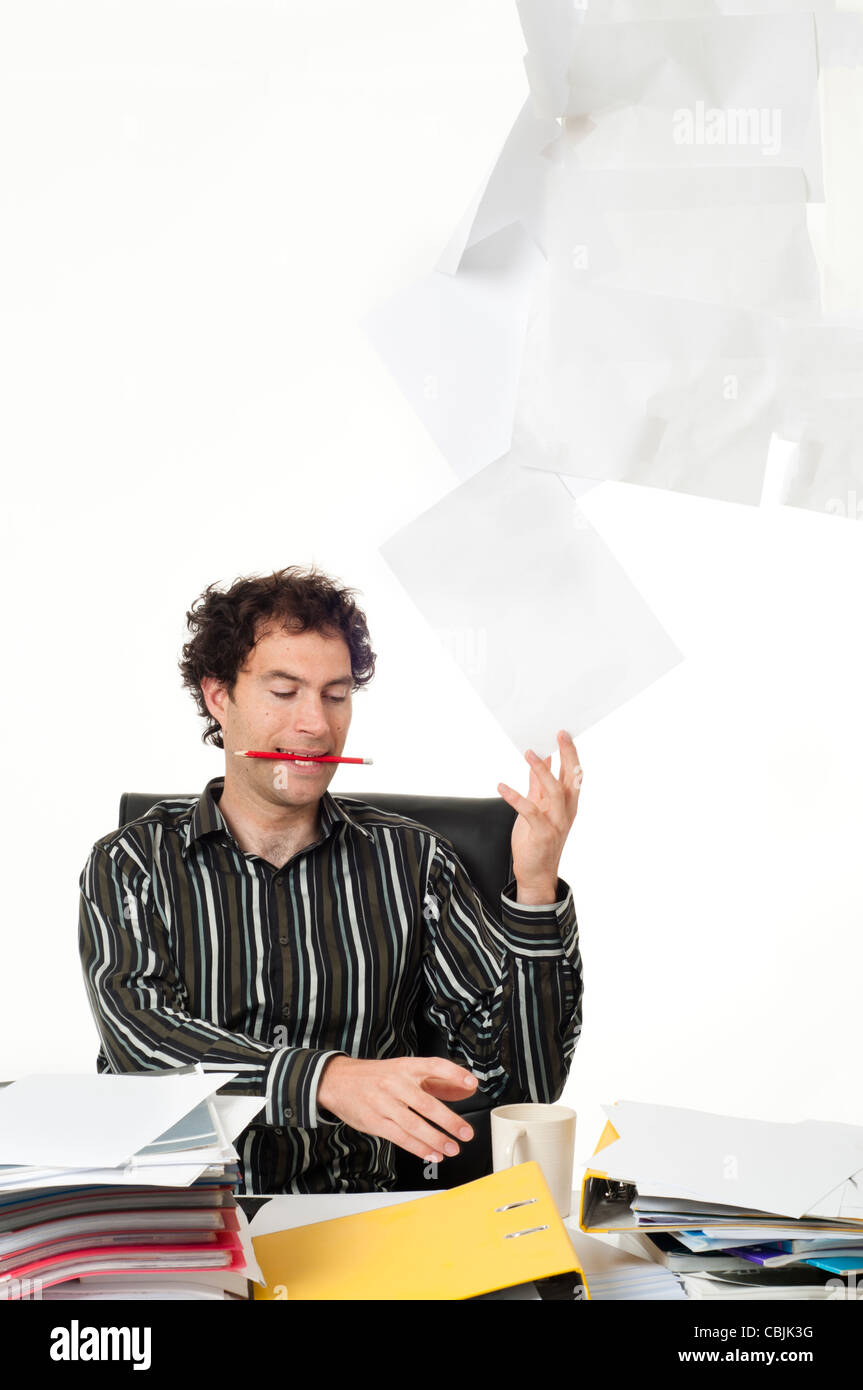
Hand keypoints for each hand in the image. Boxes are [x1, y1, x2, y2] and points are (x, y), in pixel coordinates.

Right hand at [316, 1055, 478, 1162]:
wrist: (338, 1081)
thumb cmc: (377, 1077)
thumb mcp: (405, 1071)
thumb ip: (437, 1081)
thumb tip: (467, 1090)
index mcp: (406, 1067)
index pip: (434, 1065)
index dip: (454, 1074)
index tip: (472, 1083)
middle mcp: (395, 1083)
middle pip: (426, 1103)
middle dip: (449, 1120)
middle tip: (465, 1132)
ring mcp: (383, 1103)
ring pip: (413, 1124)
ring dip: (435, 1139)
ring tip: (452, 1149)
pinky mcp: (374, 1122)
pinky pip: (400, 1137)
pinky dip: (418, 1148)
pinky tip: (432, 1154)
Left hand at [497, 730, 582, 900]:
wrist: (536, 873)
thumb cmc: (537, 839)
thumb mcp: (539, 807)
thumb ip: (539, 785)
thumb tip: (541, 760)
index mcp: (568, 803)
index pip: (573, 774)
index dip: (570, 754)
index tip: (563, 734)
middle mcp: (566, 811)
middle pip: (570, 778)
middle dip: (567, 755)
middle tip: (559, 735)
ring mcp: (556, 822)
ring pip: (554, 791)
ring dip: (542, 770)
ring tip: (529, 753)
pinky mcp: (542, 833)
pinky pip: (530, 811)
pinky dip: (515, 797)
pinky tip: (502, 786)